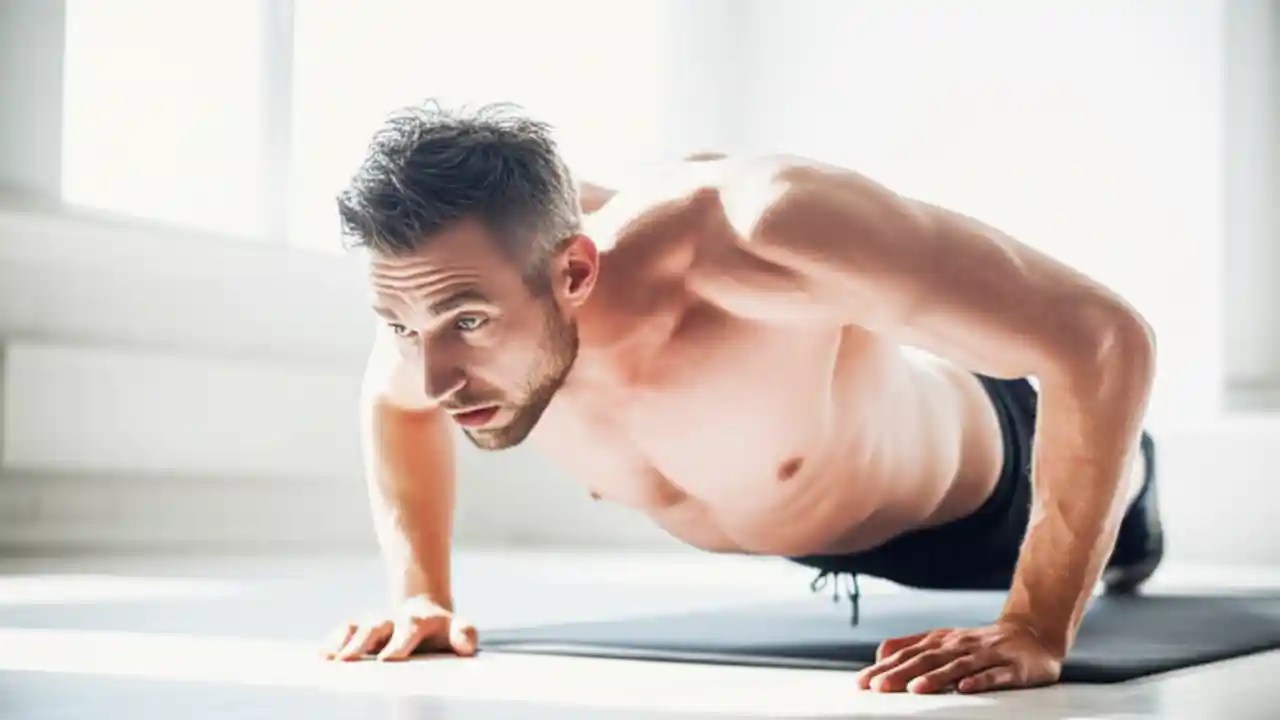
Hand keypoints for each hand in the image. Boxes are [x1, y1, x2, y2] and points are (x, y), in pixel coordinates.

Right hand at [322, 595, 477, 661]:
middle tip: (349, 659)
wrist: (425, 614)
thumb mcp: (458, 630)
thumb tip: (466, 645)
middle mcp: (394, 620)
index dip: (399, 643)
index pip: (409, 630)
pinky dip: (333, 642)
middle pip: (377, 626)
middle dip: (363, 642)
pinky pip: (345, 632)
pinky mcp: (361, 628)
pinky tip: (322, 655)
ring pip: (358, 628)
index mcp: (419, 621)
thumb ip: (464, 635)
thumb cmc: (442, 632)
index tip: (387, 658)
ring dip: (344, 643)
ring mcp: (376, 622)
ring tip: (331, 660)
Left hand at [855, 620, 1062, 693]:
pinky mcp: (1012, 667)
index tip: (864, 683)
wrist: (1031, 634)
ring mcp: (986, 655)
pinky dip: (978, 681)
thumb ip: (912, 646)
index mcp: (942, 641)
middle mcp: (960, 645)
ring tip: (915, 689)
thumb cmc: (980, 643)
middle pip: (927, 659)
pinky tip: (964, 689)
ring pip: (957, 666)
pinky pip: (994, 675)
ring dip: (936, 678)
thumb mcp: (943, 641)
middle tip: (879, 687)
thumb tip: (879, 654)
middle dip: (901, 674)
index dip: (885, 668)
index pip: (908, 654)